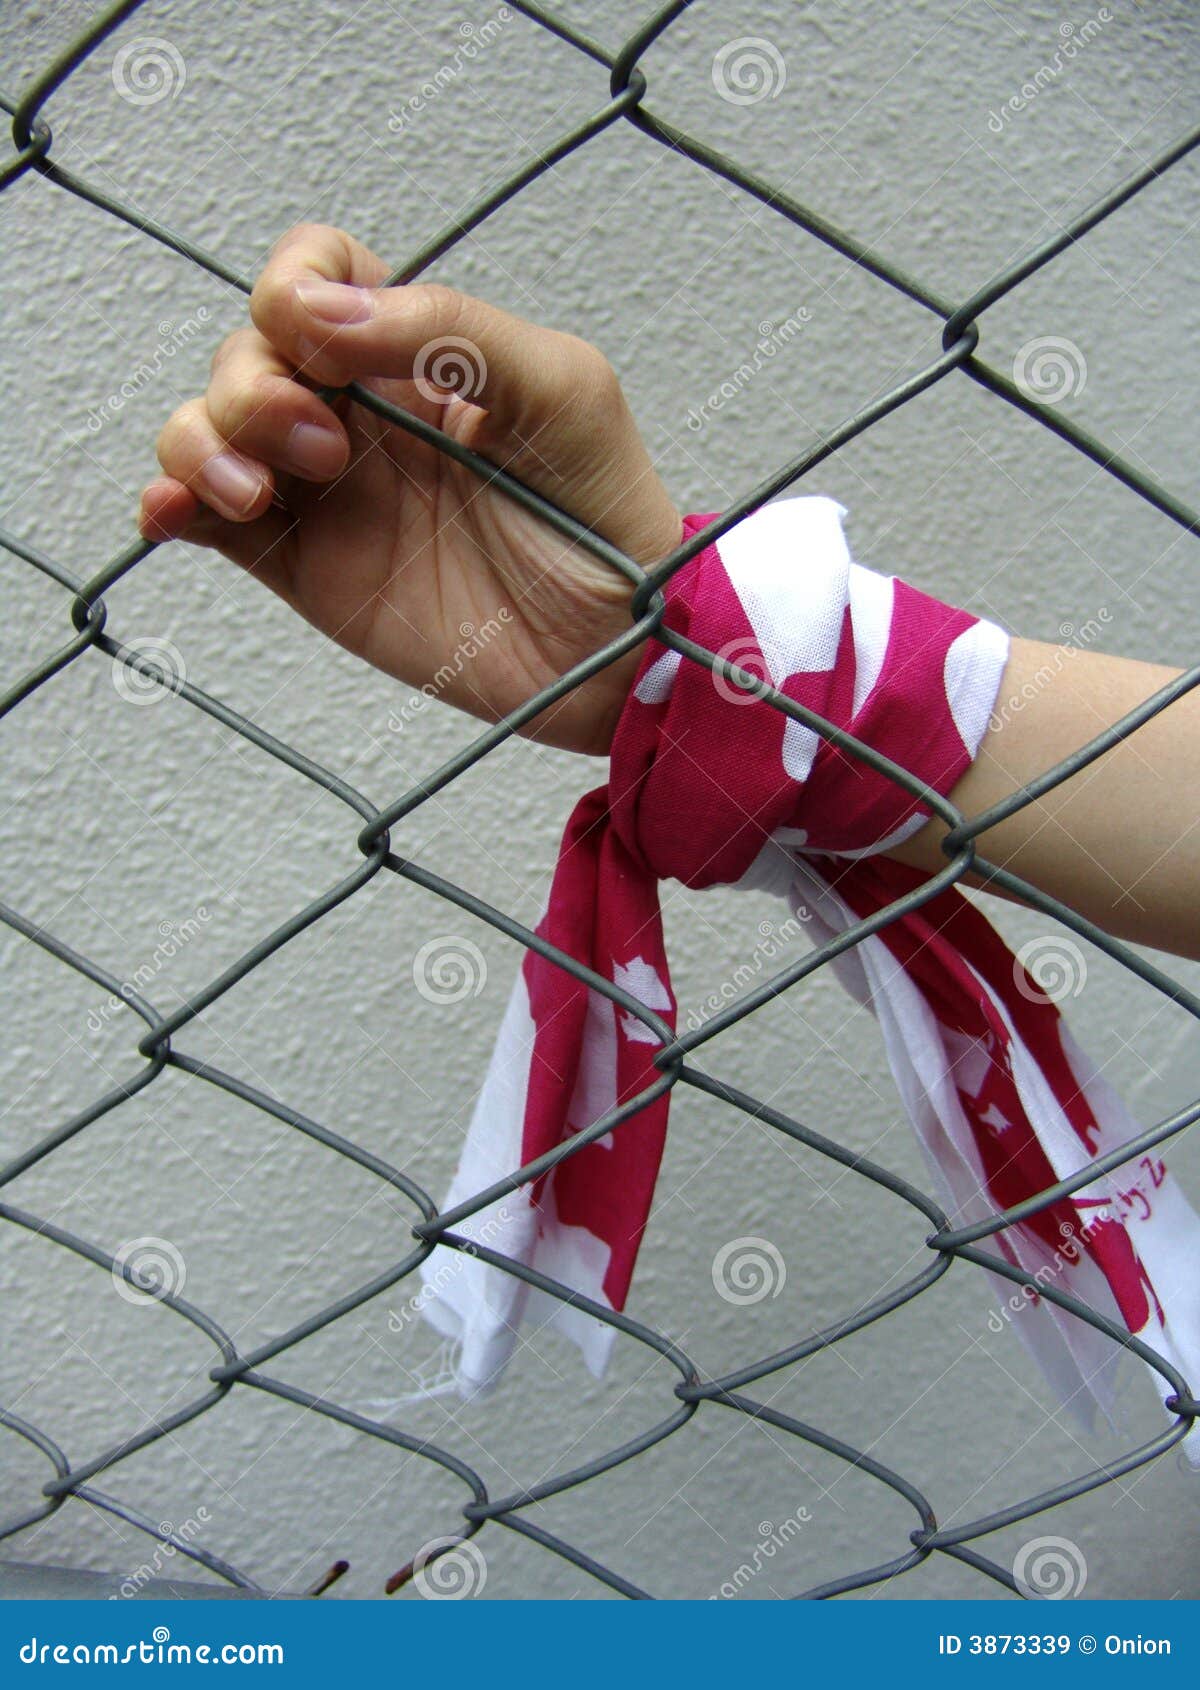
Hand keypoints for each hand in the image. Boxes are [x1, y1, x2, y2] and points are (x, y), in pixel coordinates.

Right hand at [139, 223, 681, 754]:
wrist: (613, 650)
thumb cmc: (604, 512)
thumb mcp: (557, 389)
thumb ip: (448, 330)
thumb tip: (315, 310)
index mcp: (418, 355)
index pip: (317, 277)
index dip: (293, 286)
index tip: (320, 339)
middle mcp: (359, 413)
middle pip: (247, 353)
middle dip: (253, 385)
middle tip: (327, 449)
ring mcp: (327, 492)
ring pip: (209, 430)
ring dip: (200, 441)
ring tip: (255, 493)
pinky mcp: (308, 569)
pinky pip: (210, 524)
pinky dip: (169, 505)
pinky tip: (173, 513)